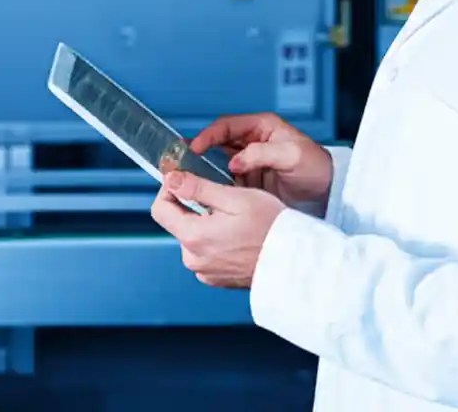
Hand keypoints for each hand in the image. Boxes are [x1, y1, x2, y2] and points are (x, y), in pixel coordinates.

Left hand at [150, 169, 286, 288]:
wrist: (296, 261)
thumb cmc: (271, 227)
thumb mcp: (235, 197)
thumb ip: (198, 188)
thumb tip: (171, 179)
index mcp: (194, 237)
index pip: (160, 209)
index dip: (169, 190)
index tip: (185, 180)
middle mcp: (194, 259)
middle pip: (178, 223)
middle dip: (194, 207)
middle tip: (223, 198)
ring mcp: (206, 271)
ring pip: (194, 237)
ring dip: (207, 224)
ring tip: (237, 219)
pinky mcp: (218, 278)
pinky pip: (208, 253)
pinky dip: (217, 241)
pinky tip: (240, 236)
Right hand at [189, 113, 333, 211]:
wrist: (328, 194)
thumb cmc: (315, 168)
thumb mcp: (292, 155)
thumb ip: (262, 154)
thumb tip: (235, 162)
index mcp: (261, 127)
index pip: (226, 126)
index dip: (208, 135)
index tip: (194, 148)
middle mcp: (252, 142)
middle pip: (216, 143)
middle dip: (198, 152)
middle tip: (179, 162)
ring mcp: (249, 163)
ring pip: (217, 162)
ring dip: (202, 169)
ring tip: (184, 178)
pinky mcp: (249, 182)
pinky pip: (225, 181)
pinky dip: (214, 185)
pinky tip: (203, 193)